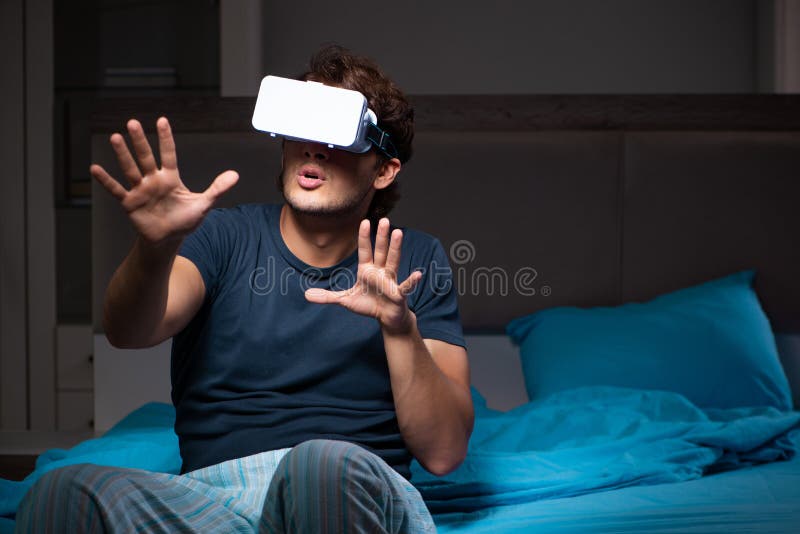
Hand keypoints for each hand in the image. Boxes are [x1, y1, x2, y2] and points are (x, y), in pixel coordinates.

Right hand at [90, 117, 238, 245]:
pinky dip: (106, 181)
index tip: (162, 120)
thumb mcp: (204, 204)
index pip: (168, 154)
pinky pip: (116, 190)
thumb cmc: (185, 220)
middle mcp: (153, 180)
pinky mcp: (130, 203)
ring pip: (131, 169)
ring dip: (123, 154)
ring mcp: (140, 190)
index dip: (165, 138)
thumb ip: (217, 188)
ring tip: (115, 137)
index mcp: (171, 178)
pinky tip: (95, 168)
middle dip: (140, 141)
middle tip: (133, 122)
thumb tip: (235, 175)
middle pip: (146, 157)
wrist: (168, 240)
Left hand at [304, 218, 422, 334]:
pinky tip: (418, 274)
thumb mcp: (345, 300)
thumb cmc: (368, 305)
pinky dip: (411, 281)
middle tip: (385, 220)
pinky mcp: (399, 293)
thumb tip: (306, 294)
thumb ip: (327, 296)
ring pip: (392, 261)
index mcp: (367, 270)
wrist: (386, 318)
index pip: (365, 250)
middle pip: (380, 251)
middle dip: (381, 236)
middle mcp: (380, 271)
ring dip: (395, 248)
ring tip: (398, 233)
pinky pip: (405, 286)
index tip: (364, 221)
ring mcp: (390, 280)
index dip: (364, 237)